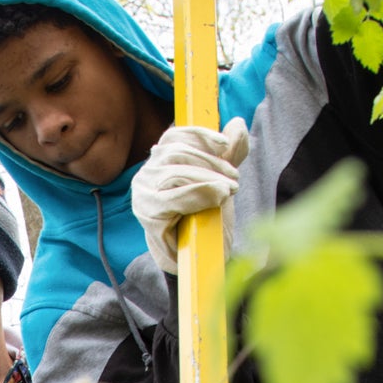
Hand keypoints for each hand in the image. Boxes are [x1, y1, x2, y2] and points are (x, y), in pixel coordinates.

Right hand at [130, 119, 248, 274]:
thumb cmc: (205, 217)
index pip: (175, 136)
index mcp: (160, 161)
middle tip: (235, 178)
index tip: (224, 144)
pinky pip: (173, 199)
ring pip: (174, 173)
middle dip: (210, 163)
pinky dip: (198, 195)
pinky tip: (217, 198)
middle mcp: (146, 175)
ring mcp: (143, 196)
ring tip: (229, 190)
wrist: (197, 257)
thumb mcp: (220, 180)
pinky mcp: (148, 216)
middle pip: (176, 154)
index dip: (200, 135)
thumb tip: (238, 124)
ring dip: (207, 179)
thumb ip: (228, 154)